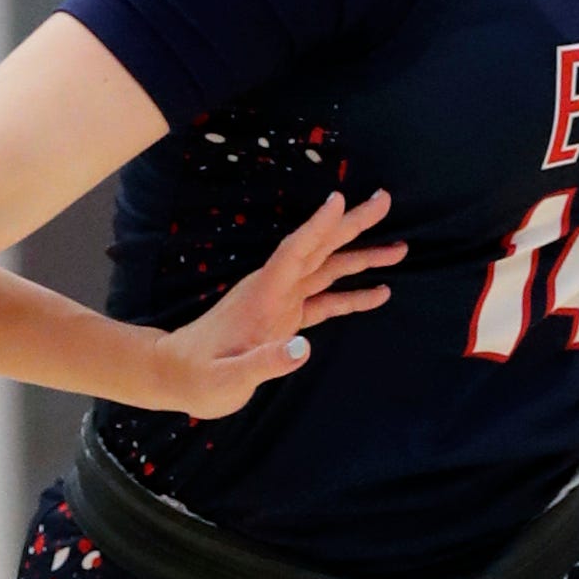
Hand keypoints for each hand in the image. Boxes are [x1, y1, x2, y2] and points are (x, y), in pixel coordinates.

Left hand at [152, 190, 404, 419]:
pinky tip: (380, 292)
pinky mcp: (286, 318)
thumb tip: (306, 348)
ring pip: (327, 269)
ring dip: (361, 257)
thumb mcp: (229, 378)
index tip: (341, 201)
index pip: (294, 252)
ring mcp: (282, 302)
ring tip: (400, 248)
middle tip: (384, 200)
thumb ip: (266, 362)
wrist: (178, 375)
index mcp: (263, 295)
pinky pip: (326, 300)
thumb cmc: (200, 376)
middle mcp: (275, 290)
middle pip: (318, 249)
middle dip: (351, 225)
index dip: (318, 227)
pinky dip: (352, 295)